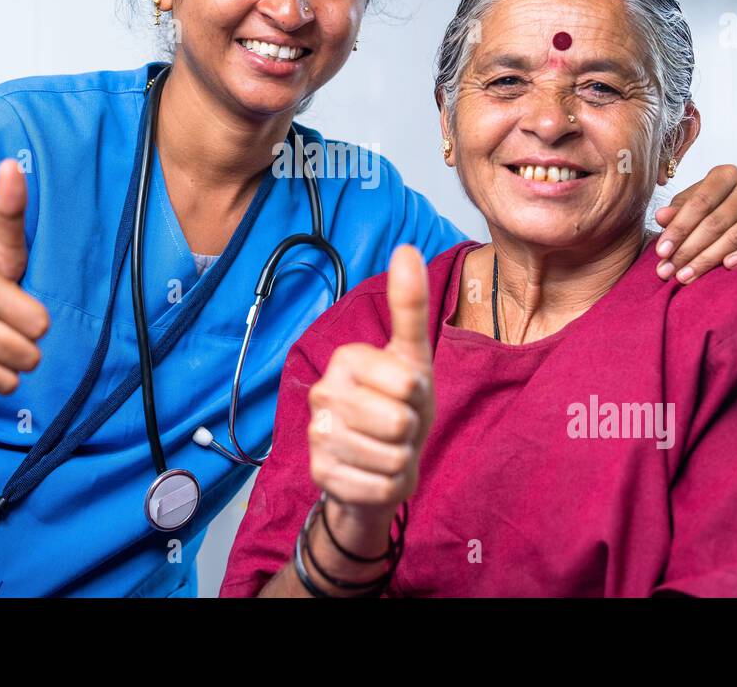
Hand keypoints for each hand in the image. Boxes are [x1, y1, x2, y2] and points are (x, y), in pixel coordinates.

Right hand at [307, 245, 433, 521]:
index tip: (405, 394)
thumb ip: (410, 304)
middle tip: (397, 426)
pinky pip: (379, 487)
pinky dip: (388, 486)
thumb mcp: (412, 354)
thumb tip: (406, 248)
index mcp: (345, 358)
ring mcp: (317, 435)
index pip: (407, 384)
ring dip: (400, 460)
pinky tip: (374, 473)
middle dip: (411, 431)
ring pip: (390, 457)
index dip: (418, 396)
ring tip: (387, 448)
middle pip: (400, 422)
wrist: (378, 463)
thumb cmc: (399, 403)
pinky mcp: (320, 475)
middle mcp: (322, 393)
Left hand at [653, 164, 736, 283]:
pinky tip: (727, 267)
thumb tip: (660, 217)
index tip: (660, 252)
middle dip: (687, 250)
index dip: (678, 229)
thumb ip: (678, 211)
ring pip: (734, 236)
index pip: (699, 203)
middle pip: (714, 222)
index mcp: (726, 174)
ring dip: (707, 259)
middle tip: (667, 271)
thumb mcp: (694, 206)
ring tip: (685, 277)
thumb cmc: (715, 209)